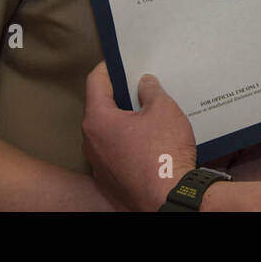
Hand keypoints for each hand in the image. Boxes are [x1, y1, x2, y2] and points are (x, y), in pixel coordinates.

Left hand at [81, 62, 196, 211]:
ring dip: (124, 123)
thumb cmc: (163, 154)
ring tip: (149, 116)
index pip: (95, 82)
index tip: (118, 62)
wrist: (169, 199)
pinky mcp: (111, 182)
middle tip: (139, 87)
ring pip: (108, 134)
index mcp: (98, 120)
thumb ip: (151, 91)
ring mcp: (99, 166)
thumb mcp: (163, 110)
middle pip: (101, 109)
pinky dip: (128, 145)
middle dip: (119, 97)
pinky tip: (149, 143)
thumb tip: (145, 84)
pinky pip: (116, 154)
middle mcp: (91, 143)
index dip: (108, 68)